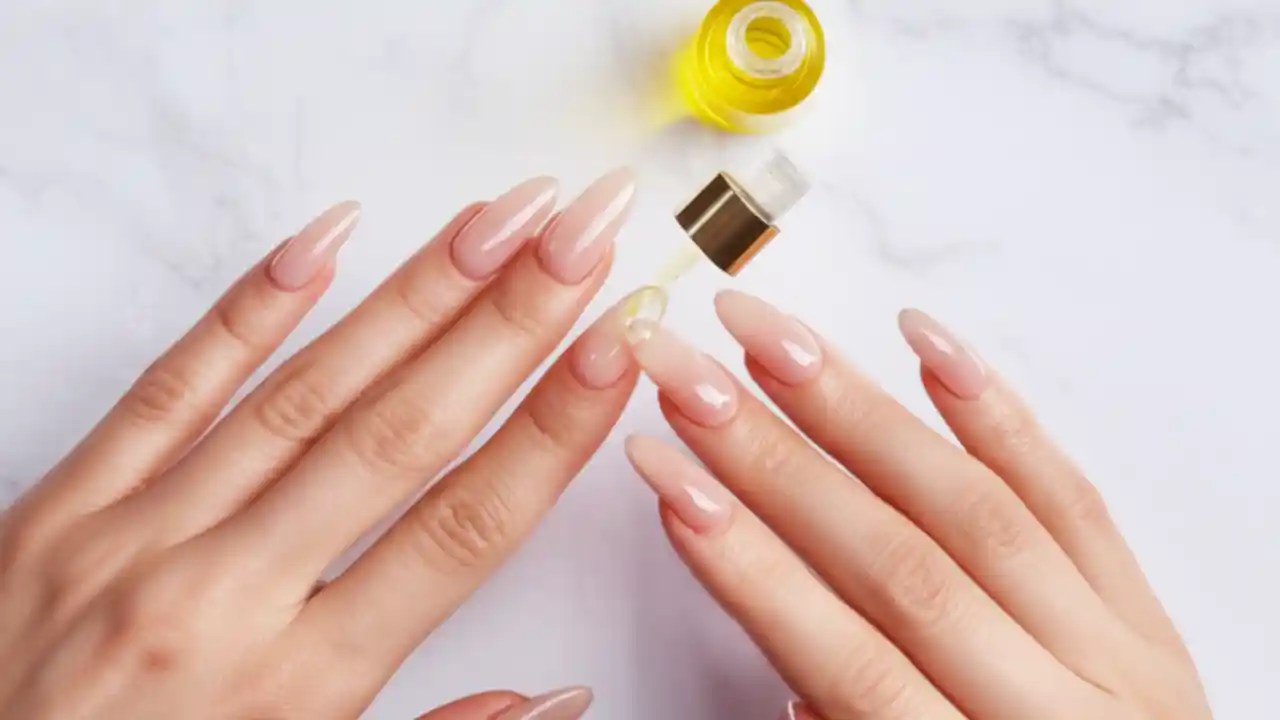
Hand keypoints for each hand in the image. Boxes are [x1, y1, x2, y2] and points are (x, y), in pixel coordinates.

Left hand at [0, 169, 637, 718]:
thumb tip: (554, 694)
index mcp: (298, 688)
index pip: (462, 528)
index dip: (550, 430)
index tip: (614, 347)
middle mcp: (223, 597)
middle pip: (401, 434)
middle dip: (508, 323)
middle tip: (580, 236)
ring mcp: (136, 536)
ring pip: (304, 393)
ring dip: (413, 298)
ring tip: (495, 222)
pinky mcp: (61, 504)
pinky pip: (170, 386)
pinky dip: (251, 308)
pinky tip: (324, 240)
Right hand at [624, 291, 1211, 718]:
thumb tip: (791, 669)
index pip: (846, 656)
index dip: (748, 564)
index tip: (671, 484)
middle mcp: (1060, 710)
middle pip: (898, 563)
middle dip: (777, 461)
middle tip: (691, 381)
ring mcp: (1116, 653)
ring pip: (975, 508)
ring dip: (861, 413)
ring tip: (776, 344)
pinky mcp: (1146, 611)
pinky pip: (1072, 495)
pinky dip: (994, 412)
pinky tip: (927, 345)